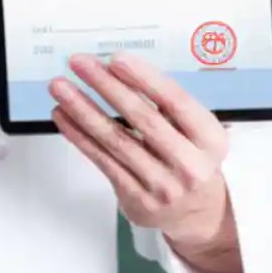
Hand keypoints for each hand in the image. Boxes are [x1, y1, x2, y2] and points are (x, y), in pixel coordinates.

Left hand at [49, 53, 235, 253]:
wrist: (198, 213)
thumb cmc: (191, 159)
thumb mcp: (197, 132)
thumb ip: (167, 106)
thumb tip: (118, 71)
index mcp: (210, 139)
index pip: (176, 101)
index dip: (145, 78)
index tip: (116, 59)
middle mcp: (189, 164)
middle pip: (143, 118)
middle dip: (107, 87)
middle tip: (81, 64)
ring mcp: (162, 185)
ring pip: (116, 140)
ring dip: (83, 109)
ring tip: (61, 88)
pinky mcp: (136, 198)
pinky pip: (102, 160)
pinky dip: (79, 135)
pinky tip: (64, 115)